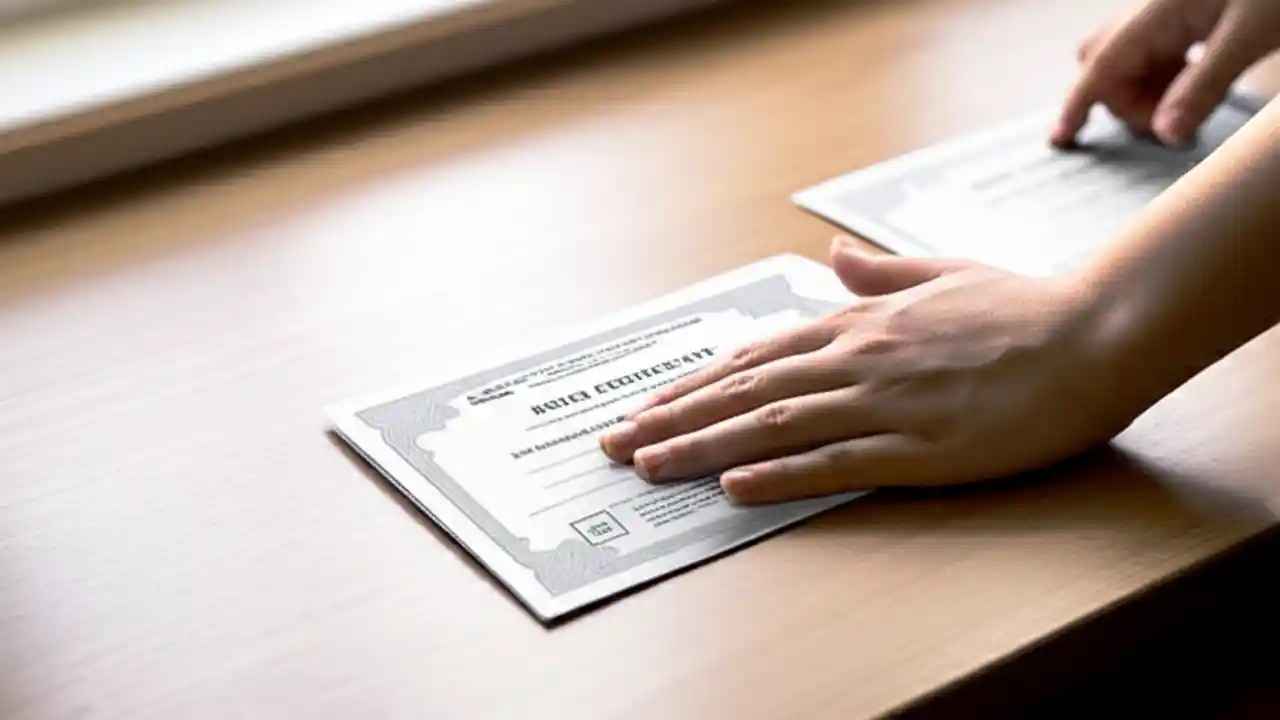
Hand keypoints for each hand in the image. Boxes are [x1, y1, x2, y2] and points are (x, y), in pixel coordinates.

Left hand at [599, 238, 1143, 503]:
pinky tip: (734, 487)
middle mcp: (857, 358)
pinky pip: (836, 462)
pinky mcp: (920, 447)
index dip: (697, 384)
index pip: (758, 356)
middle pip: (746, 390)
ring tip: (648, 465)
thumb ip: (882, 271)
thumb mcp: (944, 274)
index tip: (650, 404)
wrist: (1094, 333)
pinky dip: (779, 474)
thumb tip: (832, 256)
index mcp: (862, 322)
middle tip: (616, 442)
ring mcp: (884, 402)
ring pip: (774, 424)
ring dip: (703, 446)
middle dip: (674, 416)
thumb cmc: (1023, 306)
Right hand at [1051, 0, 1279, 146]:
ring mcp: (1167, 13)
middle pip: (1106, 66)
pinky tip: (1197, 81)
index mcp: (1157, 11)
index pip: (1102, 66)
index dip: (1077, 105)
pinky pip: (1155, 56)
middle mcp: (1152, 10)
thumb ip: (1203, 86)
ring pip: (1130, 64)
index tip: (1060, 138)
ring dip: (1148, 93)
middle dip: (1126, 102)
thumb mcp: (1247, 36)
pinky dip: (1165, 80)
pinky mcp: (1184, 16)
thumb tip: (1166, 134)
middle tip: (1172, 124)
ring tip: (1191, 105)